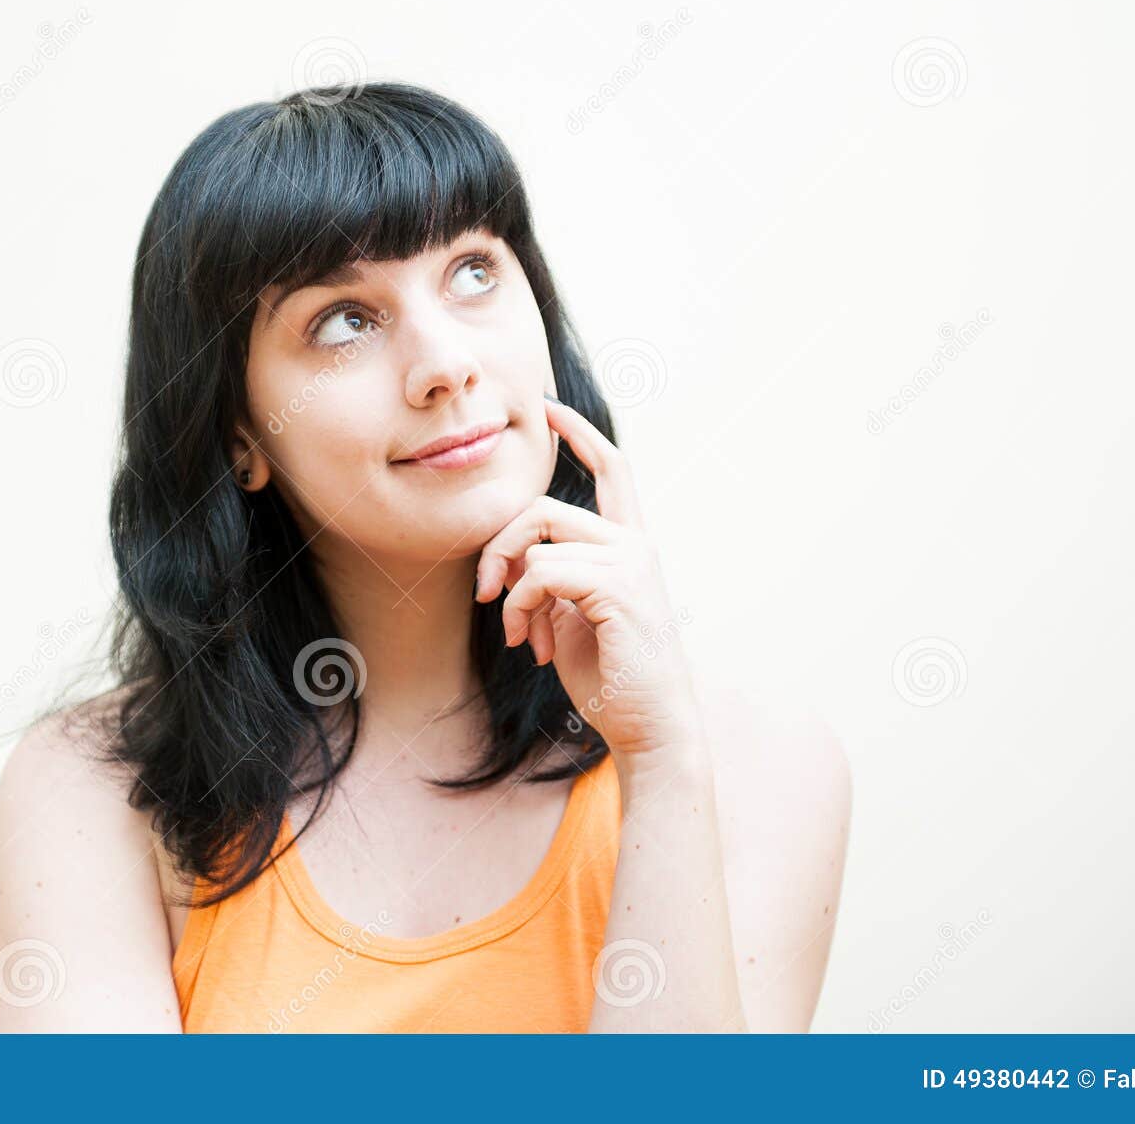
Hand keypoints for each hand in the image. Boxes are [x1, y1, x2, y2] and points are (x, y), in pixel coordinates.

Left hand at [475, 395, 702, 763]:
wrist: (650, 726)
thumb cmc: (611, 677)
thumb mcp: (572, 616)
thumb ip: (554, 577)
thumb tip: (517, 561)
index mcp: (630, 546)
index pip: (612, 469)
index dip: (579, 434)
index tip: (548, 407)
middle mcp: (635, 544)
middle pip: (544, 506)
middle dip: (499, 544)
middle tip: (484, 591)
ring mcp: (629, 562)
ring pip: (537, 537)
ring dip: (510, 590)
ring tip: (516, 633)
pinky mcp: (617, 586)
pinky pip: (541, 572)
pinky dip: (519, 607)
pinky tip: (526, 643)